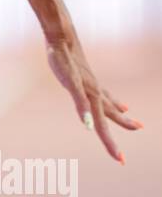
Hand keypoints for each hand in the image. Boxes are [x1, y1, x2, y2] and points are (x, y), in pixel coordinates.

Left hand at [45, 30, 142, 162]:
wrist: (61, 36)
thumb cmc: (62, 59)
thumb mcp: (69, 83)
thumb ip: (79, 104)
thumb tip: (89, 127)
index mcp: (92, 98)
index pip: (102, 128)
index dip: (110, 145)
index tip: (121, 161)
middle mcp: (96, 93)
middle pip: (110, 120)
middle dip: (115, 140)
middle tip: (122, 159)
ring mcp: (94, 85)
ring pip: (112, 107)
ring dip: (122, 118)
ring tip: (136, 124)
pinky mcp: (88, 78)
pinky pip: (106, 95)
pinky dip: (114, 102)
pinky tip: (120, 103)